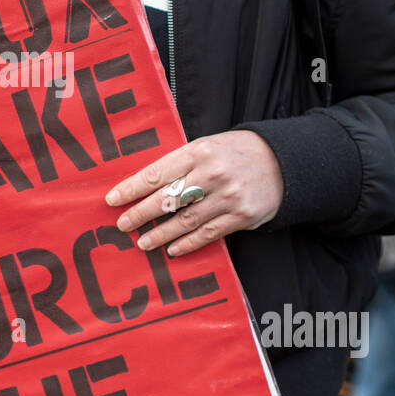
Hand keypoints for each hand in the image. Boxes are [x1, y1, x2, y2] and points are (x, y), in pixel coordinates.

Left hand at [104, 131, 283, 256]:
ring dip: (161, 234)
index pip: (156, 173)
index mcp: (198, 152)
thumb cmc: (235, 152)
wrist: (282, 162)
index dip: (131, 188)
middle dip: (141, 214)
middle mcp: (212, 174)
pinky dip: (187, 244)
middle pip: (167, 199)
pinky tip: (172, 249)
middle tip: (122, 225)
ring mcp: (228, 197)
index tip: (112, 199)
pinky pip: (208, 234)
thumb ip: (180, 163)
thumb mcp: (206, 146)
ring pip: (185, 221)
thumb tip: (144, 185)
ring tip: (143, 242)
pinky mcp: (241, 216)